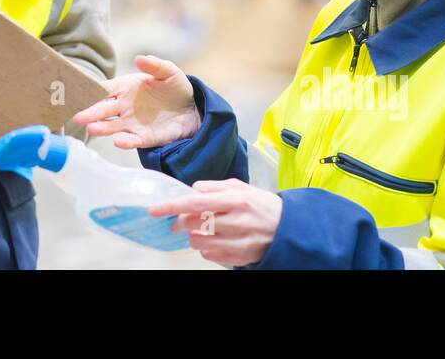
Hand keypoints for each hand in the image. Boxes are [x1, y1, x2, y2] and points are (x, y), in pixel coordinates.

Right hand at [71, 54, 199, 148]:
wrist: (192, 110)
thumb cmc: (175, 88)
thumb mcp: (168, 72)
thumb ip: (154, 65)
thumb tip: (139, 59)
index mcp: (125, 88)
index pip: (104, 89)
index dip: (91, 90)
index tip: (78, 92)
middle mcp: (124, 106)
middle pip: (103, 109)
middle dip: (90, 112)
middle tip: (77, 117)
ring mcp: (132, 123)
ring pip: (112, 126)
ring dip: (102, 128)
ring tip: (92, 129)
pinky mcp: (144, 137)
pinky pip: (132, 140)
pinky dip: (125, 142)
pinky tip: (119, 142)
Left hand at [149, 179, 282, 266]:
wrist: (289, 229)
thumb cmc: (262, 205)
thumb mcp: (242, 187)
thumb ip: (215, 187)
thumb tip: (193, 189)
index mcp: (236, 199)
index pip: (196, 203)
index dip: (172, 206)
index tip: (155, 209)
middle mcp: (236, 221)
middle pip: (194, 224)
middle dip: (180, 222)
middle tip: (179, 220)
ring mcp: (238, 242)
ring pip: (199, 242)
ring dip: (193, 235)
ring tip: (202, 229)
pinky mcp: (239, 257)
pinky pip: (209, 255)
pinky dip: (205, 248)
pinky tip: (215, 239)